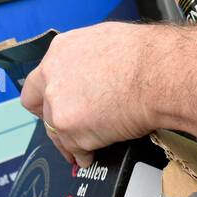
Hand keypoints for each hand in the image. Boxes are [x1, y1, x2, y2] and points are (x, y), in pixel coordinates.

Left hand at [19, 23, 167, 167]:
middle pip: (44, 111)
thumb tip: (89, 72)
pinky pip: (76, 149)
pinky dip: (86, 154)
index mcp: (60, 52)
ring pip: (58, 133)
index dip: (45, 100)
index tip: (52, 109)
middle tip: (70, 130)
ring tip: (87, 145)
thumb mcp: (106, 42)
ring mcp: (59, 105)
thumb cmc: (146, 56)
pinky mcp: (71, 130)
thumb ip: (85, 60)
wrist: (160, 75)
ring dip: (71, 141)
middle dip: (57, 123)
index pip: (36, 83)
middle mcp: (53, 78)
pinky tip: (96, 152)